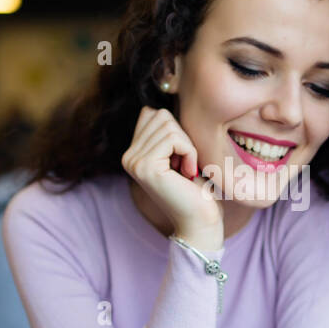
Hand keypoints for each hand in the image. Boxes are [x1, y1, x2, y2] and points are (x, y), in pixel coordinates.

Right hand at [121, 107, 222, 248]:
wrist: (200, 221)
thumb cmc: (196, 188)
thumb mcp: (178, 153)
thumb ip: (164, 132)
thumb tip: (154, 106)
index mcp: (132, 153)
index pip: (153, 114)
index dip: (176, 132)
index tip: (182, 159)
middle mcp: (128, 157)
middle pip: (160, 116)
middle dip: (182, 137)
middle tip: (185, 165)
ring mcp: (134, 162)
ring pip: (168, 126)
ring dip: (187, 146)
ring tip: (186, 170)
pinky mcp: (146, 167)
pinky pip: (174, 139)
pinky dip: (190, 152)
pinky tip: (188, 173)